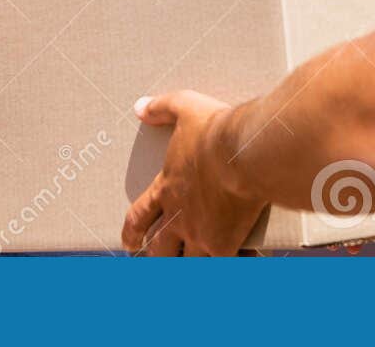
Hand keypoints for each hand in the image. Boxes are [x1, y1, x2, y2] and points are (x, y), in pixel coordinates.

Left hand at [121, 90, 265, 255]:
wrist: (246, 152)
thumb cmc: (216, 129)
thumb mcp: (185, 107)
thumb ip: (162, 108)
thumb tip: (140, 107)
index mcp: (166, 188)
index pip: (138, 216)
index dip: (132, 231)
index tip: (129, 243)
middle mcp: (178, 216)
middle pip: (158, 249)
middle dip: (158, 255)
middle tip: (160, 260)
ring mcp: (200, 233)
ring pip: (187, 263)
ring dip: (191, 264)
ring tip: (198, 267)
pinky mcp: (224, 244)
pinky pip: (222, 265)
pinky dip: (230, 263)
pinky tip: (240, 263)